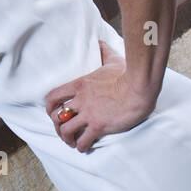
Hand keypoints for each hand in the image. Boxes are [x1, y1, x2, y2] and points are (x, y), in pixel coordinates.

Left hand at [42, 40, 156, 152]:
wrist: (140, 87)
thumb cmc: (128, 73)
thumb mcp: (113, 60)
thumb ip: (104, 52)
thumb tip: (101, 42)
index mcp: (80, 85)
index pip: (53, 97)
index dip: (49, 108)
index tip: (52, 113)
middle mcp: (81, 100)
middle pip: (57, 116)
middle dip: (57, 126)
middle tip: (63, 131)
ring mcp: (89, 114)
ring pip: (66, 130)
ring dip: (67, 139)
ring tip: (72, 142)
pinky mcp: (99, 125)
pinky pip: (83, 140)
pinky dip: (81, 146)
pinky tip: (84, 147)